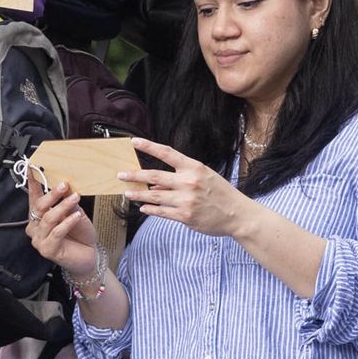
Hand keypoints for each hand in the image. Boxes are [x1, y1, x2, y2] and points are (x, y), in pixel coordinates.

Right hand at [26, 175, 104, 283]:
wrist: (89, 255)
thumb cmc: (80, 234)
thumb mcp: (75, 213)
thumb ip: (68, 202)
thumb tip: (65, 186)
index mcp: (39, 215)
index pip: (34, 196)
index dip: (33, 183)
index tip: (32, 168)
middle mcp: (35, 227)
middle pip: (39, 207)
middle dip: (52, 194)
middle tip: (64, 185)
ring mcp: (39, 239)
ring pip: (48, 219)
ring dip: (63, 207)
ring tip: (75, 198)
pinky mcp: (47, 250)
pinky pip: (56, 233)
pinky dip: (67, 223)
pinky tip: (76, 217)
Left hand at [124, 138, 242, 237]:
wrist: (237, 214)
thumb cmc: (221, 193)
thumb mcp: (204, 178)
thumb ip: (181, 177)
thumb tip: (156, 183)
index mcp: (194, 168)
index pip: (167, 153)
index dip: (148, 146)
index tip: (134, 142)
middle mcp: (188, 182)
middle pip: (154, 175)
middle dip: (134, 175)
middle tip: (120, 174)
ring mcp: (186, 200)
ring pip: (154, 196)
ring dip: (138, 194)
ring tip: (127, 193)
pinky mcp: (185, 216)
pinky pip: (161, 212)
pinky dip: (150, 209)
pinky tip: (143, 207)